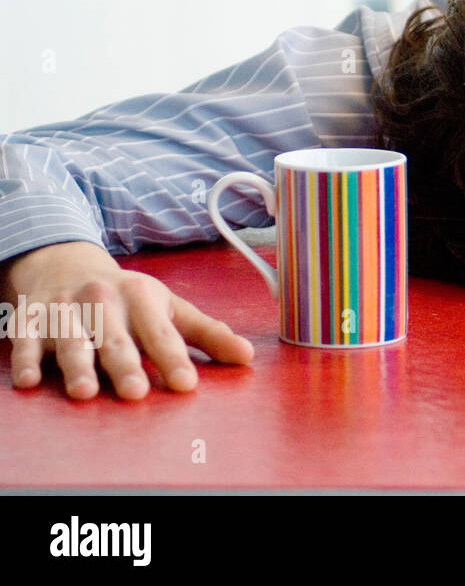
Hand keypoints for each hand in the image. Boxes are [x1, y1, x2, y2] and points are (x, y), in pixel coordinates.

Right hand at [1, 241, 253, 399]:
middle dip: (125, 365)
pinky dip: (26, 358)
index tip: (185, 385)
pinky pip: (24, 339)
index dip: (173, 359)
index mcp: (142, 297)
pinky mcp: (30, 319)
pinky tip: (29, 382)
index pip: (161, 334)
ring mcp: (65, 310)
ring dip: (77, 365)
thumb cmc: (128, 297)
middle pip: (115, 339)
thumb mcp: (169, 307)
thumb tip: (248, 357)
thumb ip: (207, 334)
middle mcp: (103, 302)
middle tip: (135, 393)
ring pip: (71, 340)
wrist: (67, 264)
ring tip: (85, 393)